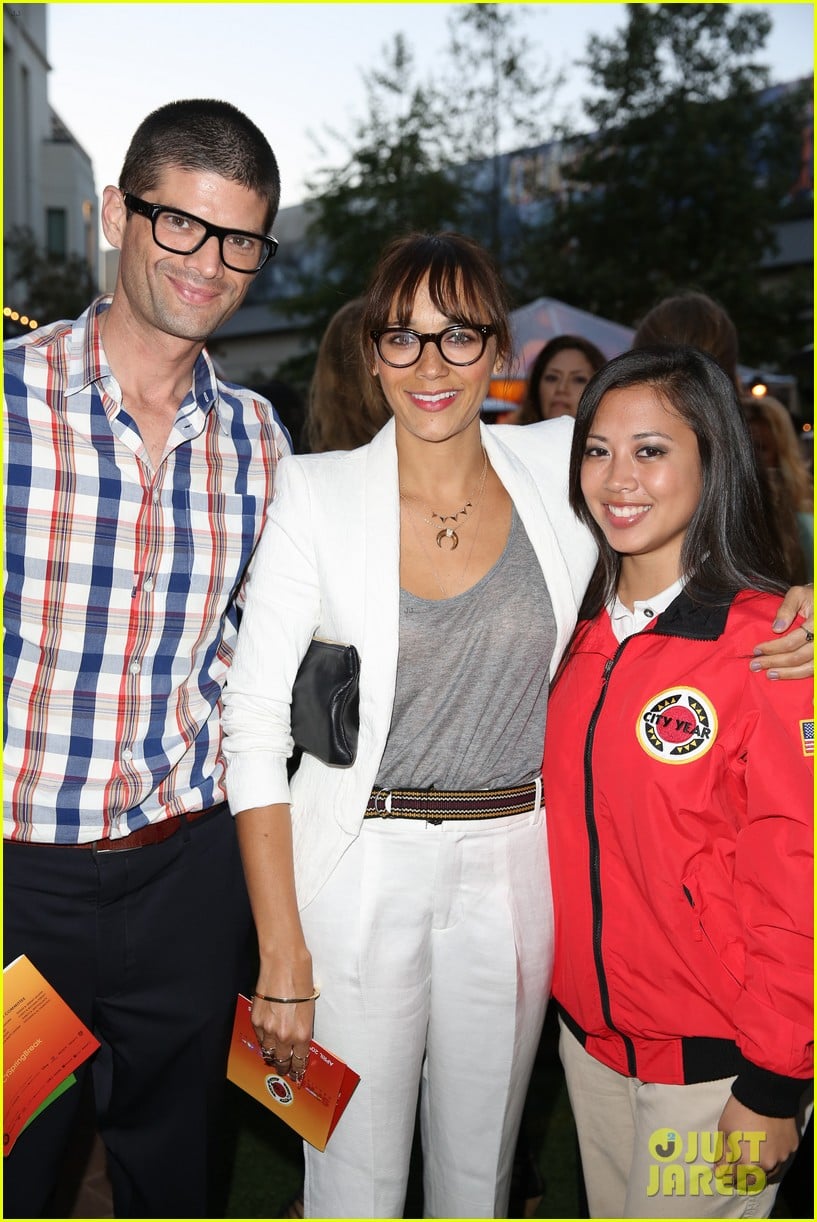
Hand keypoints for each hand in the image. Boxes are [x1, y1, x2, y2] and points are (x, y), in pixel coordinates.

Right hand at [251, 956, 314, 1083]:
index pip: (299, 1060)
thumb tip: (298, 1039)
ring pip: (267, 1052)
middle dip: (284, 1066)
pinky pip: (259, 1037)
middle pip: (282, 1061)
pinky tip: (266, 1038)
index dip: (298, 1069)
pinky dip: (262, 1040)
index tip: (297, 1073)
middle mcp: (284, 1035)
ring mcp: (267, 1028)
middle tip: (285, 1068)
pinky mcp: (255, 1019)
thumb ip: (302, 1027)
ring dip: (271, 1055)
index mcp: (302, 1033)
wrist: (283, 961)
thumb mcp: (309, 1008)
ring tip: (274, 1056)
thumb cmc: (301, 979)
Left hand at [715, 1096, 798, 1184]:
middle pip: (755, 1178)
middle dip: (745, 1174)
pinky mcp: (792, 1147)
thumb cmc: (739, 1112)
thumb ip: (723, 1155)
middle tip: (738, 1163)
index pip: (737, 1179)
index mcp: (749, 1164)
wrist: (765, 1094)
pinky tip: (768, 1140)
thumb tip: (719, 1171)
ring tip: (753, 1151)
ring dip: (761, 1164)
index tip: (725, 1171)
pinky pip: (781, 1155)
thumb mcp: (724, 1132)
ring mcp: (782, 1157)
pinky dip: (774, 1151)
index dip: (729, 1176)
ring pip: (770, 1168)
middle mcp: (768, 1166)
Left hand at [750, 584, 813, 679]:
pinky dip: (800, 675)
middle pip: (799, 657)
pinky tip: (788, 677)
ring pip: (809, 668)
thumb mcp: (798, 594)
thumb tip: (776, 628)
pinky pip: (815, 670)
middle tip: (755, 665)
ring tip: (769, 674)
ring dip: (788, 674)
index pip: (793, 640)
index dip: (773, 647)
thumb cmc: (811, 597)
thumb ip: (786, 609)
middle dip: (775, 662)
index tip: (756, 650)